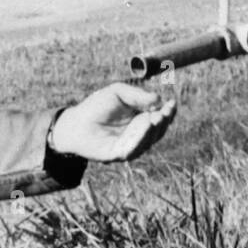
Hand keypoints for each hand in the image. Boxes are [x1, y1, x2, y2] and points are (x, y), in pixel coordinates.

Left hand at [50, 83, 176, 162]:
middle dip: (164, 121)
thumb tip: (158, 99)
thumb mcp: (118, 93)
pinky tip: (146, 127)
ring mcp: (131, 146)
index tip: (172, 103)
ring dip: (154, 130)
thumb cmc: (96, 106)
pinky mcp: (119, 154)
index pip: (161, 117)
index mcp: (142, 119)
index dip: (168, 111)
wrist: (75, 122)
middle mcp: (139, 134)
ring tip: (156, 117)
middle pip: (159, 130)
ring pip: (149, 141)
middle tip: (165, 111)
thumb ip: (137, 95)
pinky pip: (133, 150)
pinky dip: (141, 140)